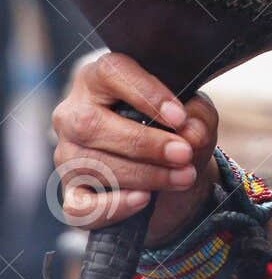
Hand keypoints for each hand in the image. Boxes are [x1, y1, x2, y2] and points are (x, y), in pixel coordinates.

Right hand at [52, 51, 220, 244]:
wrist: (167, 171)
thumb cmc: (173, 129)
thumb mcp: (194, 114)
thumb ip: (198, 116)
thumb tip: (191, 134)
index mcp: (100, 78)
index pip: (112, 72)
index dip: (146, 94)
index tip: (179, 117)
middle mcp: (73, 114)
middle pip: (92, 124)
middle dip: (144, 143)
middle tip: (183, 153)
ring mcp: (67, 155)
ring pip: (92, 166)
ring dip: (143, 175)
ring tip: (182, 177)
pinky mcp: (70, 194)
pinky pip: (80, 205)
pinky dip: (114, 205)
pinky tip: (143, 199)